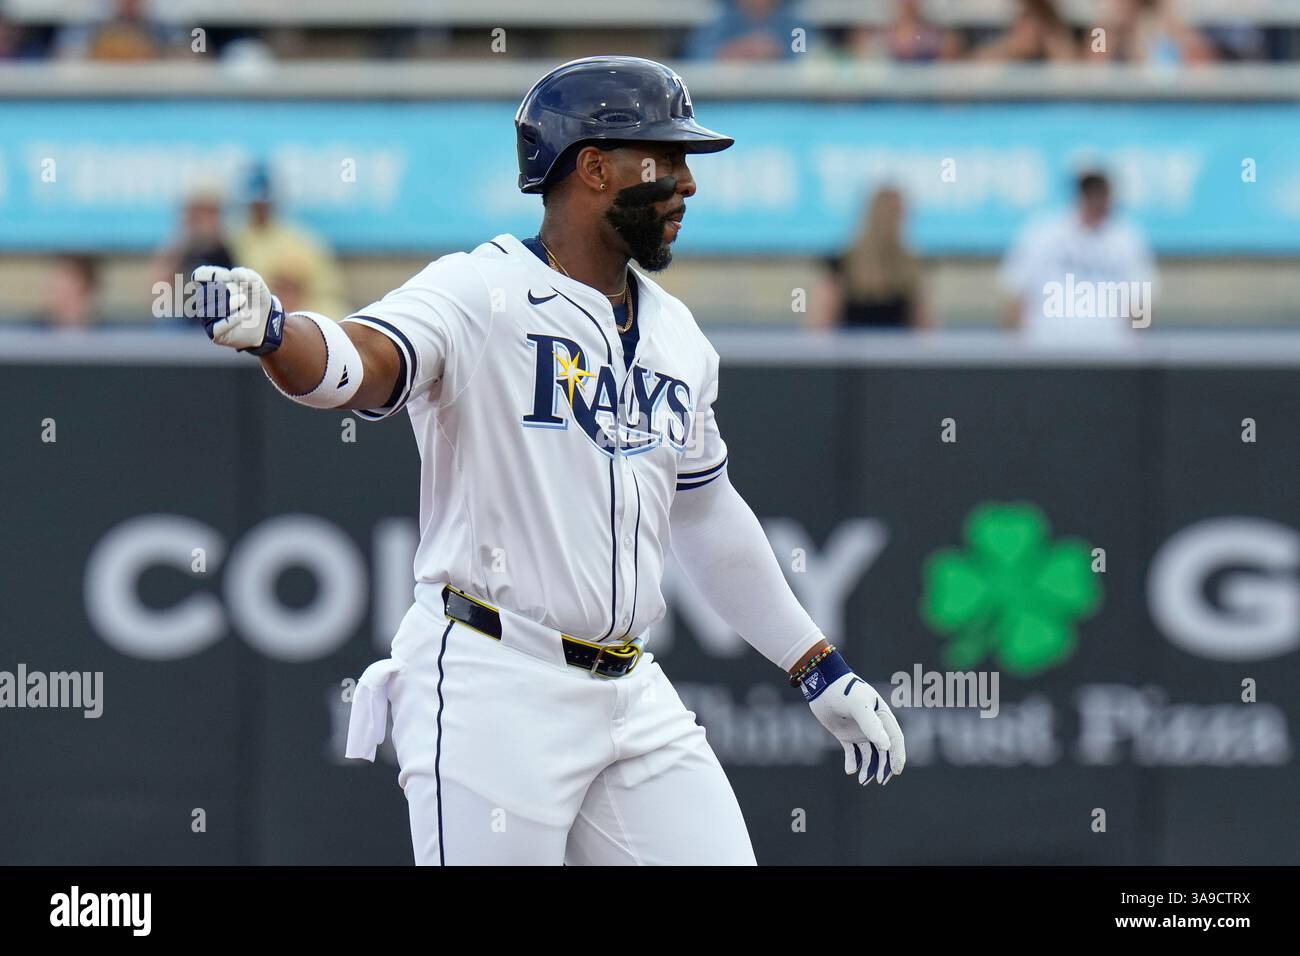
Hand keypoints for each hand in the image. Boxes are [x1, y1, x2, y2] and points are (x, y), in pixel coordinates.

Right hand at [191, 265, 284, 354]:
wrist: (266, 320)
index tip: (231, 277)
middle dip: (225, 289)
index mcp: (210, 284)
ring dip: (229, 304)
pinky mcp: (215, 333)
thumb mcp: (256, 283)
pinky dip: (230, 320)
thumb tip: (234, 273)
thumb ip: (247, 274)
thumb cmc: (256, 298)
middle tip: (242, 293)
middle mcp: (205, 301)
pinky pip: (216, 328)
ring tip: (244, 301)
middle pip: (204, 292)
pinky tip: (243, 315)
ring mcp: (209, 318)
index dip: (214, 274)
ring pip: (209, 311)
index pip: (200, 275)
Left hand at [800, 652, 905, 785]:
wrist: (821, 684)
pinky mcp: (844, 735)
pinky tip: (850, 770)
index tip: (896, 771)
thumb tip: (885, 747)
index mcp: (882, 716)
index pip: (895, 739)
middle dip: (884, 767)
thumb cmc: (843, 690)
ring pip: (868, 755)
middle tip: (880, 781)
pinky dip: (852, 762)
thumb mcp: (858, 705)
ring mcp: (859, 731)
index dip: (898, 755)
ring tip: (863, 780)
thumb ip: (871, 724)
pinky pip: (852, 753)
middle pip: (884, 750)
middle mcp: (873, 726)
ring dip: (868, 768)